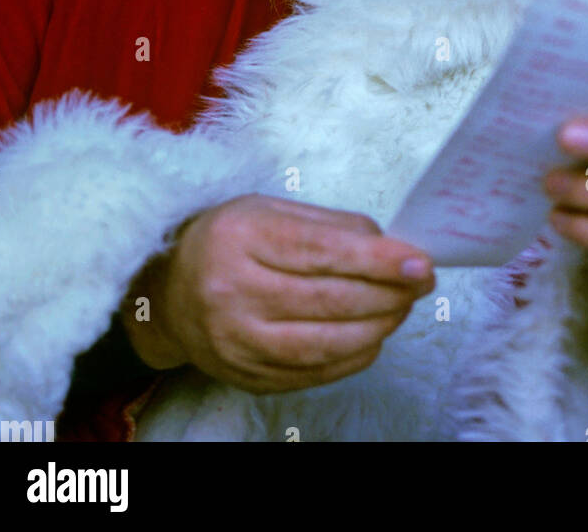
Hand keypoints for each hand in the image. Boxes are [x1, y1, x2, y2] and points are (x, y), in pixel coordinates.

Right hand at [119, 195, 434, 393]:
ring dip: (376, 328)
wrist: (167, 291)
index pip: (322, 252)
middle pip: (328, 301)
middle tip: (421, 284)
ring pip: (323, 345)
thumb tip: (391, 247)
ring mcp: (235, 341)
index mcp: (241, 238)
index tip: (420, 262)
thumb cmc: (230, 240)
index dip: (378, 261)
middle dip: (387, 295)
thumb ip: (332, 226)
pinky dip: (351, 358)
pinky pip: (311, 374)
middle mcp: (232, 292)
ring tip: (400, 309)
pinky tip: (371, 337)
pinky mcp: (244, 375)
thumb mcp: (272, 211)